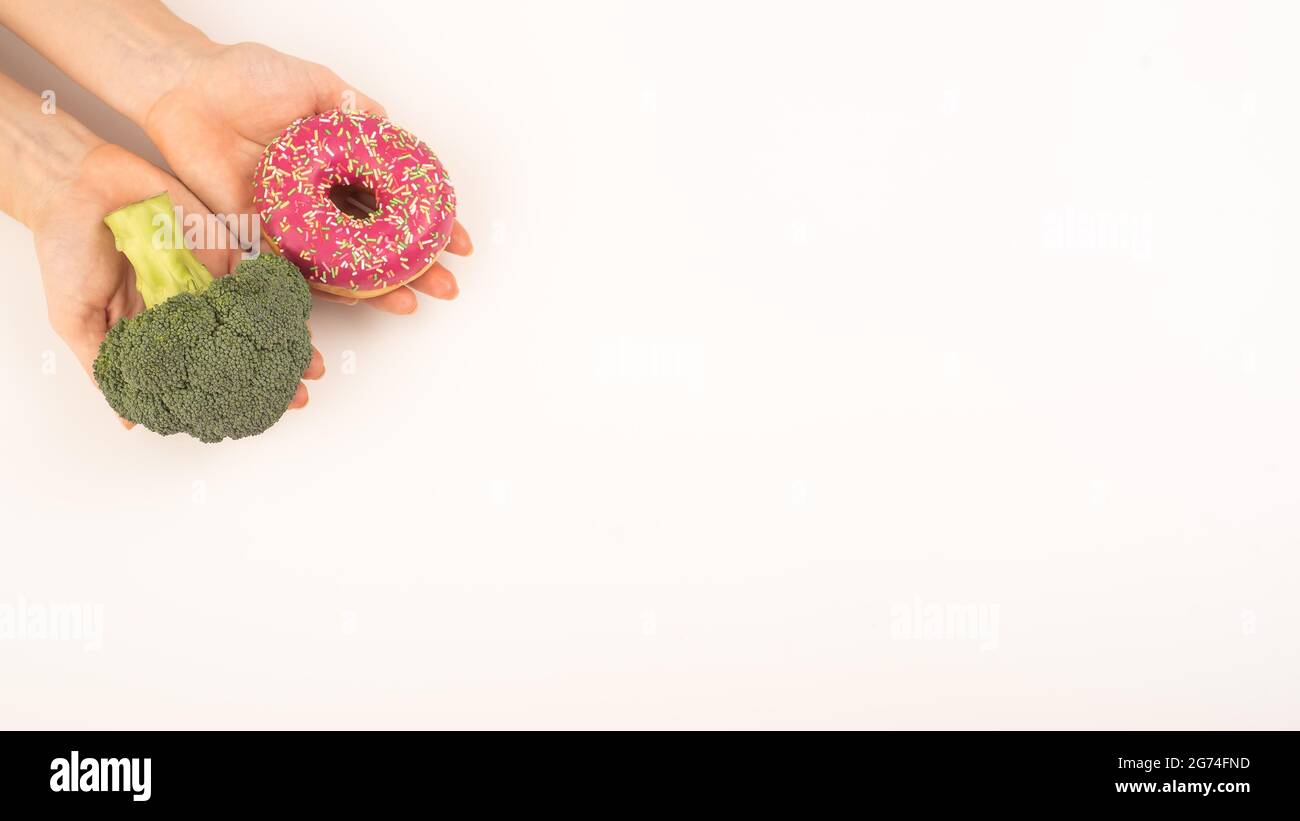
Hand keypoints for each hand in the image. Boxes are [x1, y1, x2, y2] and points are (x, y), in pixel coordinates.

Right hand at [29, 144, 323, 422]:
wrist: (79, 184)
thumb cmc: (67, 251)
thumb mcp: (75, 318)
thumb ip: (104, 363)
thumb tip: (129, 420)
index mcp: (156, 333)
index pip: (200, 373)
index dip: (229, 395)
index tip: (257, 418)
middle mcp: (188, 312)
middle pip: (237, 349)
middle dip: (270, 373)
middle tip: (301, 396)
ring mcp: (207, 282)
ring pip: (255, 318)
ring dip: (284, 340)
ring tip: (311, 364)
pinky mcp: (220, 250)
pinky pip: (256, 277)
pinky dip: (278, 298)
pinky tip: (297, 320)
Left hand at [144, 41, 472, 313]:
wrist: (186, 91)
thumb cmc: (244, 79)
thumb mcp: (314, 84)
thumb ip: (354, 109)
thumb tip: (392, 129)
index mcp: (341, 166)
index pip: (395, 202)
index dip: (429, 223)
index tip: (457, 241)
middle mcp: (323, 199)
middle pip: (379, 242)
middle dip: (417, 267)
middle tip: (446, 284)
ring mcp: (295, 222)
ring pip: (347, 265)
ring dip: (381, 288)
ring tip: (411, 302)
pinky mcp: (260, 236)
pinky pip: (296, 270)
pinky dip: (326, 288)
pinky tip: (357, 299)